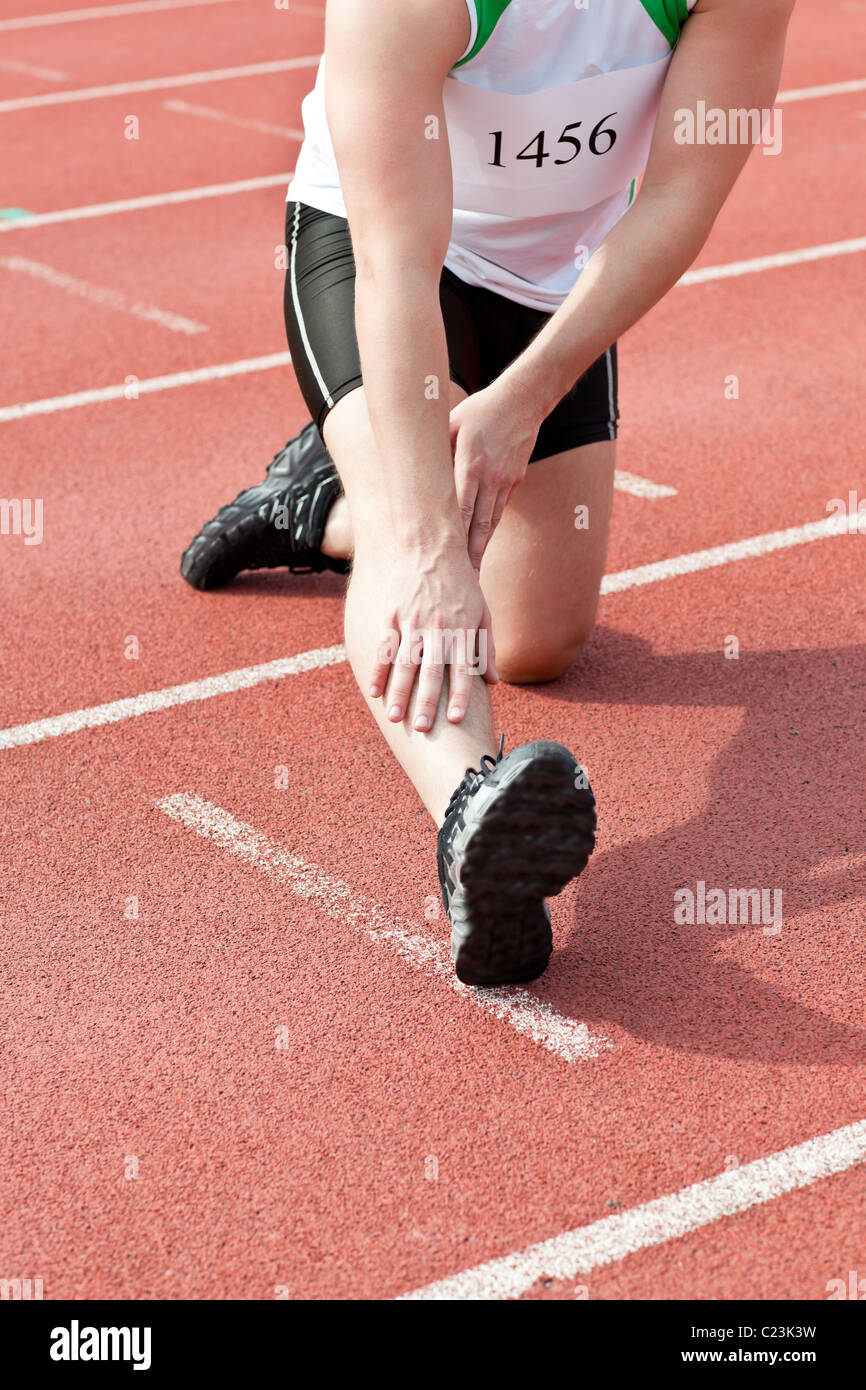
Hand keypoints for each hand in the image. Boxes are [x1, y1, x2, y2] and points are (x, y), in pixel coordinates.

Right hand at [368, 539, 498, 731]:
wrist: (423, 542)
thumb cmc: (456, 579)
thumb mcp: (480, 609)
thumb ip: (485, 646)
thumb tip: (493, 680)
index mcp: (460, 628)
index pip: (462, 669)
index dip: (460, 695)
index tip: (457, 720)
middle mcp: (436, 627)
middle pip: (431, 671)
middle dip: (427, 702)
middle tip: (423, 729)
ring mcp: (411, 621)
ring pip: (405, 664)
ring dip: (400, 693)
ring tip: (395, 718)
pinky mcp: (389, 615)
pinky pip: (383, 648)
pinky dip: (378, 670)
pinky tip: (373, 691)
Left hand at [449, 380, 540, 568]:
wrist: (522, 402)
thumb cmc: (480, 411)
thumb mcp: (452, 423)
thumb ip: (436, 447)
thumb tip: (412, 466)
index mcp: (470, 463)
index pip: (460, 508)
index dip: (453, 537)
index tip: (446, 558)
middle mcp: (489, 478)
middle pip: (478, 524)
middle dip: (470, 556)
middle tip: (462, 582)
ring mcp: (504, 483)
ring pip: (491, 523)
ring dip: (480, 550)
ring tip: (472, 575)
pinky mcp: (514, 483)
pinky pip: (499, 512)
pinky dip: (489, 532)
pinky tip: (481, 550)